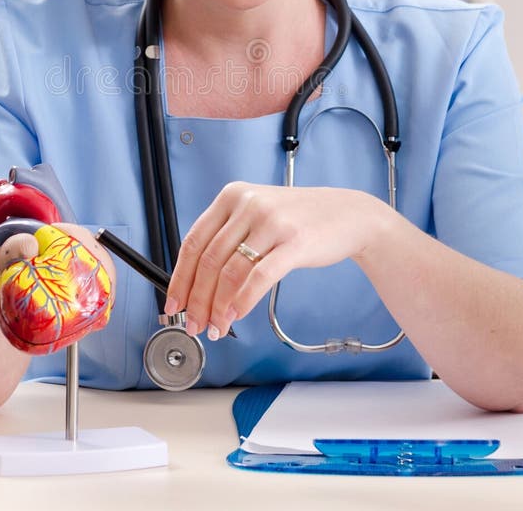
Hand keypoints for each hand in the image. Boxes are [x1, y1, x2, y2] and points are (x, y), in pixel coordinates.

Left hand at [165, 181, 391, 339]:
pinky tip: (236, 316)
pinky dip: (242, 302)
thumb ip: (228, 237)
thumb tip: (196, 281)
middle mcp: (248, 204)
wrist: (348, 214)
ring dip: (218, 306)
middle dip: (197, 299)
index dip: (180, 277)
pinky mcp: (294, 242)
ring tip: (216, 326)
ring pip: (230, 272)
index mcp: (232, 195)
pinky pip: (259, 278)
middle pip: (208, 260)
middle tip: (194, 323)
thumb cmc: (299, 219)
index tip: (174, 302)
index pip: (193, 241)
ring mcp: (271, 222)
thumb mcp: (257, 213)